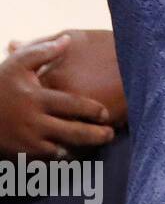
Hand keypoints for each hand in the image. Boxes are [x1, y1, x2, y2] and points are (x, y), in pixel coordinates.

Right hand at [0, 36, 114, 157]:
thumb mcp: (15, 65)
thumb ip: (42, 52)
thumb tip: (67, 39)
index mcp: (36, 99)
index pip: (74, 105)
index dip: (94, 110)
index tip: (105, 113)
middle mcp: (33, 123)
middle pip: (74, 133)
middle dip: (96, 136)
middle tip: (110, 134)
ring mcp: (25, 143)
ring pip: (62, 152)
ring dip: (81, 151)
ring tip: (95, 147)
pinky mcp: (19, 157)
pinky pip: (46, 164)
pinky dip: (61, 161)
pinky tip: (73, 156)